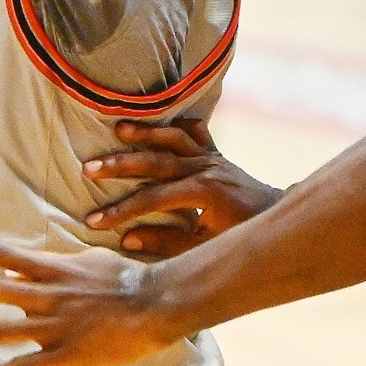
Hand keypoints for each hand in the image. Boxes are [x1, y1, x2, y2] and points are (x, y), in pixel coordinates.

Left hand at [0, 241, 184, 365]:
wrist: (153, 306)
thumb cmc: (126, 279)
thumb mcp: (88, 261)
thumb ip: (58, 264)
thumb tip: (34, 263)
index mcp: (52, 269)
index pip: (4, 256)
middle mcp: (45, 295)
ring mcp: (52, 326)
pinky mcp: (63, 354)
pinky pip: (25, 364)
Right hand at [82, 119, 281, 255]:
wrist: (277, 219)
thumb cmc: (242, 238)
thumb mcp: (205, 248)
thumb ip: (167, 243)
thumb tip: (127, 238)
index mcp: (203, 192)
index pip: (153, 199)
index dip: (121, 211)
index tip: (93, 220)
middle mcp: (206, 167)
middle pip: (156, 161)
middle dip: (120, 165)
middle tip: (89, 168)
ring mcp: (211, 156)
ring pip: (173, 138)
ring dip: (145, 132)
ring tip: (117, 128)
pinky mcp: (215, 153)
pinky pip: (195, 130)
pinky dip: (176, 122)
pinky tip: (157, 117)